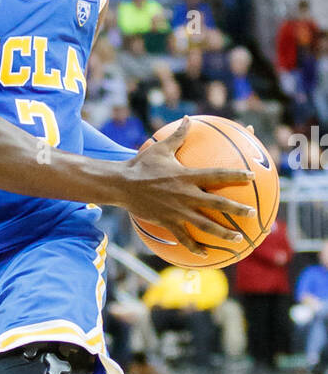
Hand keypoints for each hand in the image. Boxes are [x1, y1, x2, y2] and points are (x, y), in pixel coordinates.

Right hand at [121, 118, 253, 255]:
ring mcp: (177, 211)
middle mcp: (186, 195)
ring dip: (223, 233)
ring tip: (237, 239)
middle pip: (217, 204)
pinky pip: (184, 237)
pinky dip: (195, 247)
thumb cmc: (141, 164)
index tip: (252, 176)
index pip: (217, 175)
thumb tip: (188, 118)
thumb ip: (179, 135)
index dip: (236, 175)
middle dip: (236, 209)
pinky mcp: (168, 222)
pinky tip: (206, 254)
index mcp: (187, 176)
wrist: (121, 185)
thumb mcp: (160, 147)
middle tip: (253, 214)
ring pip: (205, 225)